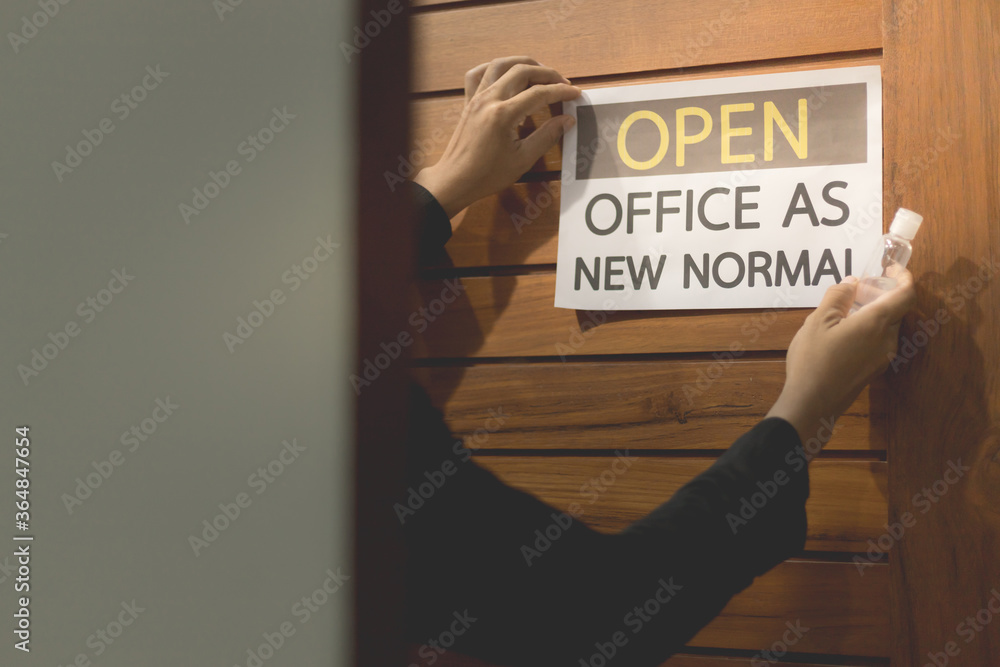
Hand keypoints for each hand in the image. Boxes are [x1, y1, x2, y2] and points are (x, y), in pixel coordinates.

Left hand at [413, 56, 581, 218]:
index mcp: (503, 114)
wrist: (455, 181)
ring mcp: (476, 98)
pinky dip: (495, 68)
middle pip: (522, 70)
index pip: (539, 93)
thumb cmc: (487, 175)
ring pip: (501, 65)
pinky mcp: (469, 102)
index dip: (561, 91)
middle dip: (546, 73)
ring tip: (540, 73)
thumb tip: (567, 120)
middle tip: (562, 83)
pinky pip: (479, 73)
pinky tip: (506, 74)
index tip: (575, 94)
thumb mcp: (523, 160)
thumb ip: (546, 136)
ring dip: (523, 64)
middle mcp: (488, 99)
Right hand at [766, 270, 916, 445]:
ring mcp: (883, 356)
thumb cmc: (814, 360)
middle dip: (881, 293)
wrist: (812, 403)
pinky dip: (868, 327)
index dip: (903, 276)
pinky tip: (843, 330)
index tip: (889, 267)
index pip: (906, 294)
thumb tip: (851, 283)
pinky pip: (879, 339)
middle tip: (857, 287)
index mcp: (877, 323)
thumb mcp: (818, 321)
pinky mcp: (874, 368)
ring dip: (873, 311)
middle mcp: (887, 339)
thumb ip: (837, 296)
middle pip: (896, 309)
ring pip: (887, 325)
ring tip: (845, 308)